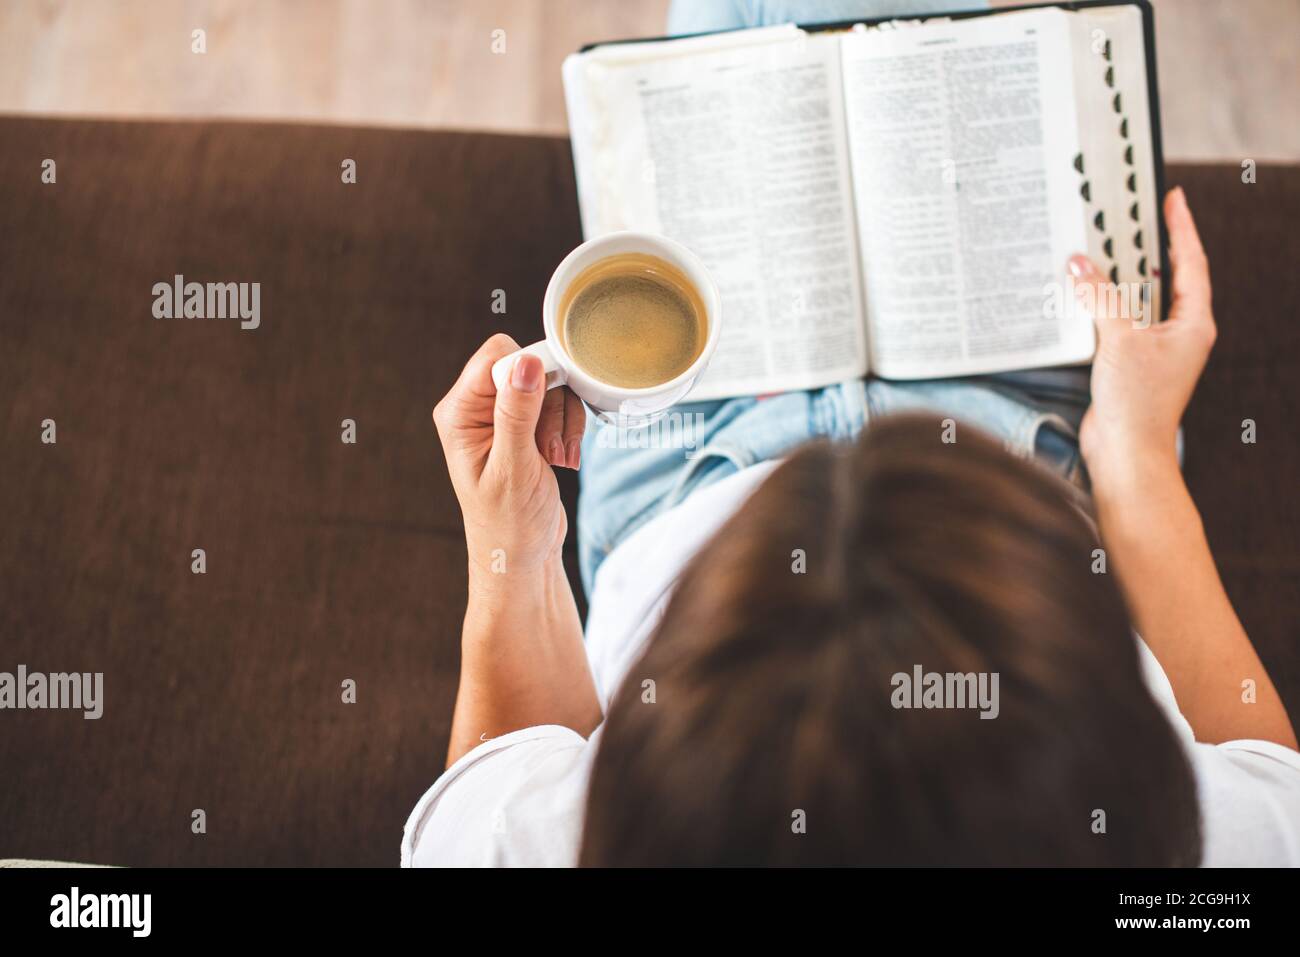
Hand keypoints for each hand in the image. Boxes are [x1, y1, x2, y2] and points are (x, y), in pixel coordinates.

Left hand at [432, 334, 585, 575]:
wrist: (521, 555)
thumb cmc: (508, 523)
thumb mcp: (514, 468)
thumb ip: (518, 413)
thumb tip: (526, 362)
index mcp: (459, 413)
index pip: (497, 357)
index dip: (530, 373)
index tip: (547, 409)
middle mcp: (476, 408)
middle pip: (527, 367)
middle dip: (551, 403)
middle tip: (551, 446)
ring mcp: (501, 416)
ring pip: (548, 384)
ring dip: (563, 420)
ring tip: (558, 458)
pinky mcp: (525, 425)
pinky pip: (557, 403)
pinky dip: (568, 427)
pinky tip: (564, 458)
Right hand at [1071, 187, 1215, 482]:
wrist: (1125, 453)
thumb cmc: (1137, 404)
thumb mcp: (1118, 340)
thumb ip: (1099, 298)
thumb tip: (1078, 264)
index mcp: (1193, 323)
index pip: (1190, 263)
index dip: (1181, 228)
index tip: (1173, 199)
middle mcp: (1179, 333)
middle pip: (1165, 278)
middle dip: (1148, 248)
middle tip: (1133, 216)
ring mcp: (1155, 349)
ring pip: (1138, 300)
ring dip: (1119, 277)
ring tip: (1102, 248)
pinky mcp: (1130, 363)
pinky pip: (1117, 322)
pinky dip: (1102, 305)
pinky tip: (1083, 294)